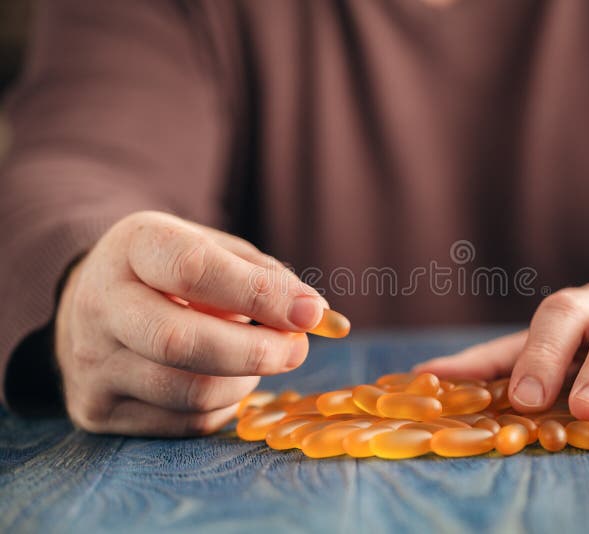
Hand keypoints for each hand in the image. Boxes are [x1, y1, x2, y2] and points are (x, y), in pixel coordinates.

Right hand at [55, 211, 326, 435]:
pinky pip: (186, 423)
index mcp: (133, 247)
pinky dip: (225, 404)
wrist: (95, 301)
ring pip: (190, 392)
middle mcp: (100, 304)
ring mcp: (92, 363)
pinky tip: (225, 379)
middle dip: (256, 353)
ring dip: (245, 381)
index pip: (194, 271)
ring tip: (256, 358)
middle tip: (296, 350)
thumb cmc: (174, 271)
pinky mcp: (98, 410)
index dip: (260, 295)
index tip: (310, 313)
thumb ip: (267, 278)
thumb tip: (319, 316)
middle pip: (181, 343)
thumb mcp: (216, 251)